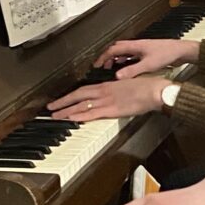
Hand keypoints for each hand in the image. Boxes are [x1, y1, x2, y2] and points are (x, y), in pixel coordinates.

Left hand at [47, 76, 169, 120]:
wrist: (154, 90)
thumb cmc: (145, 87)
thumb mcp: (126, 85)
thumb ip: (115, 91)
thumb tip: (108, 96)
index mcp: (107, 85)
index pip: (83, 90)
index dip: (69, 95)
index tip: (60, 100)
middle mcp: (103, 92)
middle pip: (77, 96)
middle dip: (62, 102)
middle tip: (50, 108)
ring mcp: (107, 101)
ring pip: (82, 105)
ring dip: (67, 110)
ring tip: (55, 116)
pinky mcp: (113, 110)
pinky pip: (93, 113)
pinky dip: (82, 116)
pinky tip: (72, 119)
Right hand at [94, 37, 197, 76]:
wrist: (180, 51)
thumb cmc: (167, 54)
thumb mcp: (148, 65)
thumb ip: (132, 70)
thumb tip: (118, 76)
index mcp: (134, 46)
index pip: (113, 50)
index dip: (103, 57)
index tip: (96, 64)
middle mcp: (136, 45)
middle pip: (116, 48)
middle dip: (107, 56)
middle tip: (101, 65)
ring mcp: (141, 48)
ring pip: (123, 51)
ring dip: (115, 58)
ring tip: (111, 66)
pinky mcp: (146, 52)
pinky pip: (130, 54)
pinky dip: (124, 59)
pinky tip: (126, 65)